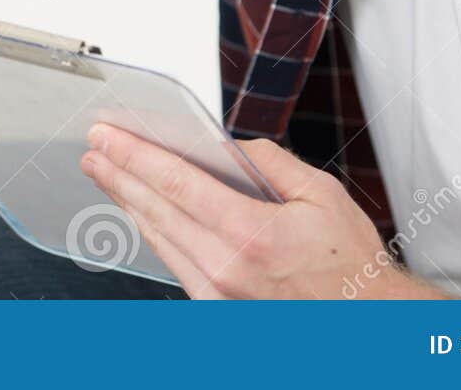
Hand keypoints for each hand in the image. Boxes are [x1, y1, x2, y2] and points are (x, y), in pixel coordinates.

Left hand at [80, 123, 444, 298]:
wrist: (366, 325)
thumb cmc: (351, 267)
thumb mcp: (322, 195)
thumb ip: (269, 162)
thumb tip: (226, 147)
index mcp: (252, 235)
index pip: (175, 183)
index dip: (134, 155)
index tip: (108, 135)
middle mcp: (226, 269)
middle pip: (155, 210)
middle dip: (118, 174)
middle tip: (94, 149)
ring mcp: (217, 295)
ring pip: (158, 239)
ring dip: (128, 203)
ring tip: (108, 175)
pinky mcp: (216, 310)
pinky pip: (174, 264)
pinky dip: (154, 234)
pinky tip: (143, 215)